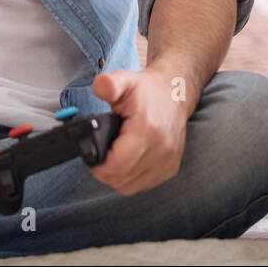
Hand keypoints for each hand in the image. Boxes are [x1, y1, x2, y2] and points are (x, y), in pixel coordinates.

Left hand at [87, 68, 188, 195]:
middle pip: (121, 178)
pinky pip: (142, 185)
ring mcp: (168, 161)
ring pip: (130, 186)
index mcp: (148, 130)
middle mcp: (162, 149)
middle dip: (104, 171)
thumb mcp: (125, 80)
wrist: (176, 94)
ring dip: (116, 177)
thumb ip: (108, 84)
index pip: (117, 165)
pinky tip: (127, 162)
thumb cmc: (148, 90)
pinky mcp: (170, 168)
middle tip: (99, 157)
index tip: (92, 156)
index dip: (99, 165)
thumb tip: (98, 88)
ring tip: (112, 158)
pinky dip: (130, 178)